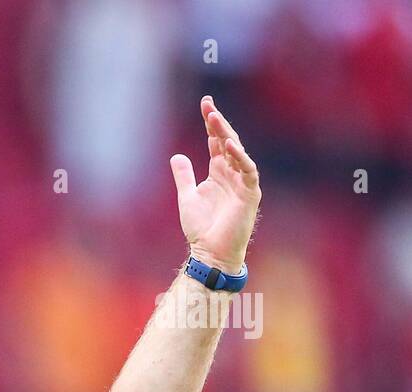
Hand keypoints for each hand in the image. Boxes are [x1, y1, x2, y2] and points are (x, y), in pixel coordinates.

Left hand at [169, 95, 261, 272]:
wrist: (210, 251)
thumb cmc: (201, 228)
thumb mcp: (187, 197)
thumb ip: (184, 177)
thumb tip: (177, 156)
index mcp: (219, 172)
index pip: (216, 142)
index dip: (211, 124)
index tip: (205, 104)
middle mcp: (232, 173)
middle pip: (227, 141)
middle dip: (218, 123)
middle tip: (208, 104)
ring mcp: (242, 182)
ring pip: (237, 152)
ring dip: (226, 135)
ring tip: (214, 119)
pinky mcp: (250, 193)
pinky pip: (247, 171)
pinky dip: (240, 157)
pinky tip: (230, 145)